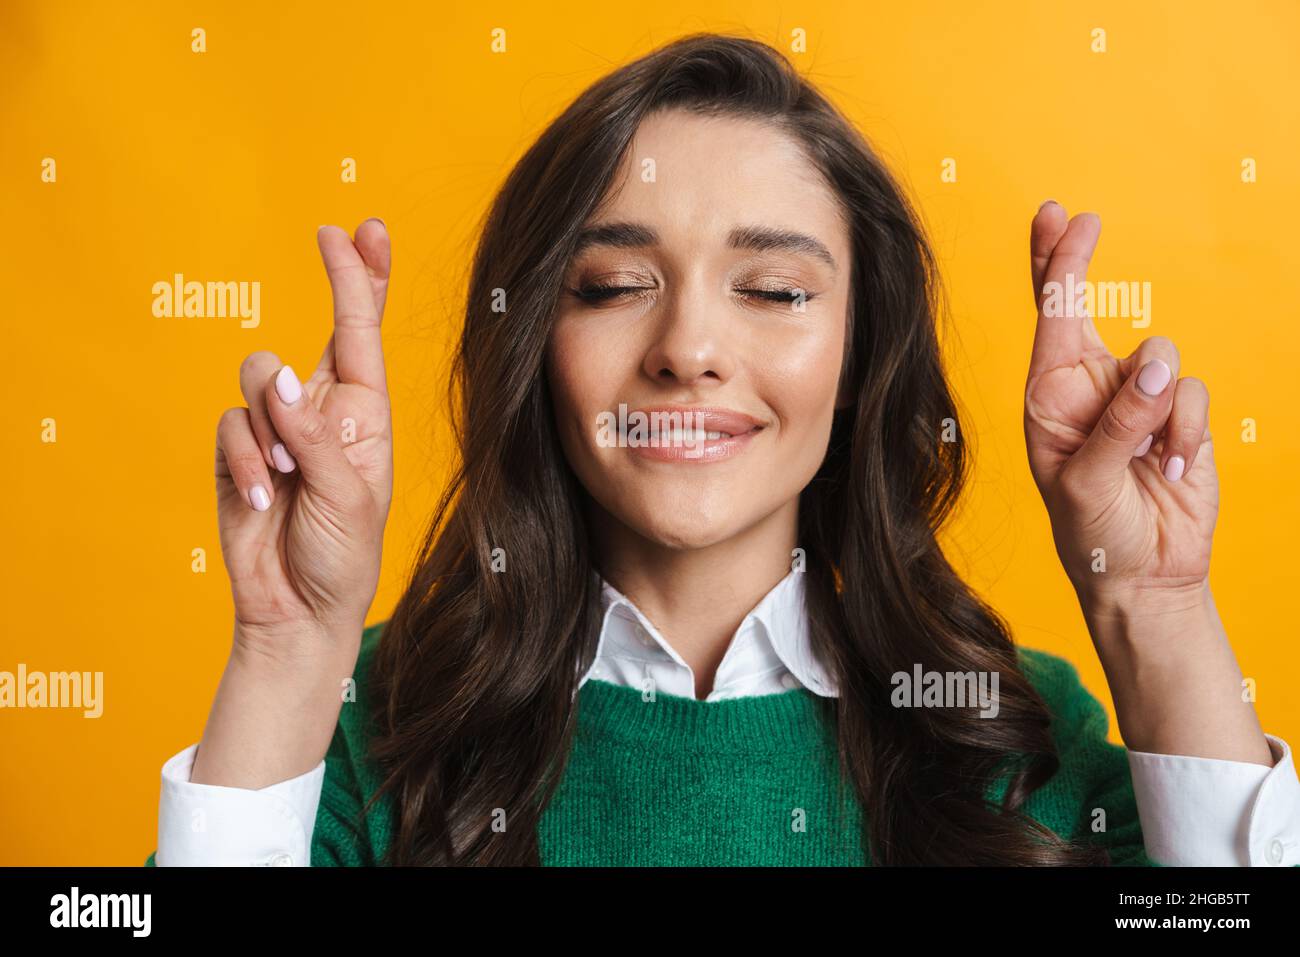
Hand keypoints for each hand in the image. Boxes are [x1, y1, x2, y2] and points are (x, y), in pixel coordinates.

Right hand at [214, 219, 392, 657]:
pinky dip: (243, 462)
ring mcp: (278, 428)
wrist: (299, 610)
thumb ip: (313, 435)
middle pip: (320, 330)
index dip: (363, 281)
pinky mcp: (237, 452)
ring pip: (259, 375)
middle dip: (334, 280)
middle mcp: (323, 411)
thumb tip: (277, 374)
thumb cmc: (341, 556)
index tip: (363, 229)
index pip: (364, 337)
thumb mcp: (347, 496)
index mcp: (364, 417)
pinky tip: (260, 499)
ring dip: (272, 425)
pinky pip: (230, 426)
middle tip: (331, 235)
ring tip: (287, 478)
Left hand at [1023, 202, 1216, 614]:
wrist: (1142, 574)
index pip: (1048, 323)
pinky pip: (1194, 396)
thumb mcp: (1086, 483)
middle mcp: (1089, 388)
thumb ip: (1118, 425)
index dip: (1054, 266)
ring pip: (1161, 356)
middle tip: (1078, 220)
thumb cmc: (1093, 531)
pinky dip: (1187, 435)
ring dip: (1160, 408)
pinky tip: (1169, 472)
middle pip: (1089, 307)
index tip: (1060, 219)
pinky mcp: (1179, 416)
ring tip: (1147, 461)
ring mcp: (1137, 399)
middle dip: (1077, 263)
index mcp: (1049, 400)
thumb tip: (1157, 369)